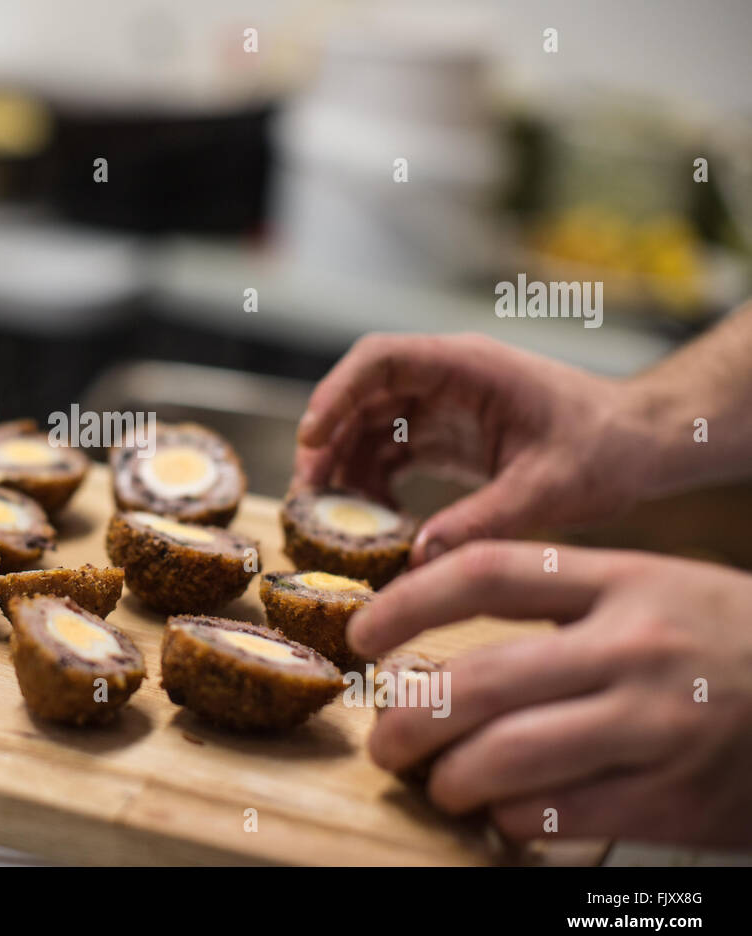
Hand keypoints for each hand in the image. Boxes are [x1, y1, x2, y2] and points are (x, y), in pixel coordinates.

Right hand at [293, 333, 658, 565]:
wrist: (641, 444)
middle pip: (361, 395)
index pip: (380, 360)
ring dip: (344, 466)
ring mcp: (444, 405)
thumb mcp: (546, 491)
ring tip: (330, 516)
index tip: (309, 439)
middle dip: (327, 441)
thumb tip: (418, 561)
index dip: (336, 395)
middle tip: (307, 494)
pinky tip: (375, 522)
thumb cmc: (607, 450)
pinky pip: (391, 451)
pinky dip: (373, 482)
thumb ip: (482, 522)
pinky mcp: (447, 435)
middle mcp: (447, 378)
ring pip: (368, 425)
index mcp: (467, 367)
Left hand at [349, 540, 751, 847]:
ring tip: (440, 783)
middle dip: (406, 720)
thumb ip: (561, 599)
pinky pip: (558, 816)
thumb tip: (441, 640)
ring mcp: (657, 727)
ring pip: (507, 759)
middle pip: (479, 681)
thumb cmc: (726, 639)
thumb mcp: (654, 587)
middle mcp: (634, 648)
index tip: (361, 635)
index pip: (486, 574)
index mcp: (622, 581)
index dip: (405, 604)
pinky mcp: (674, 799)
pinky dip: (512, 820)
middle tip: (382, 740)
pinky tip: (507, 814)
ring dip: (450, 780)